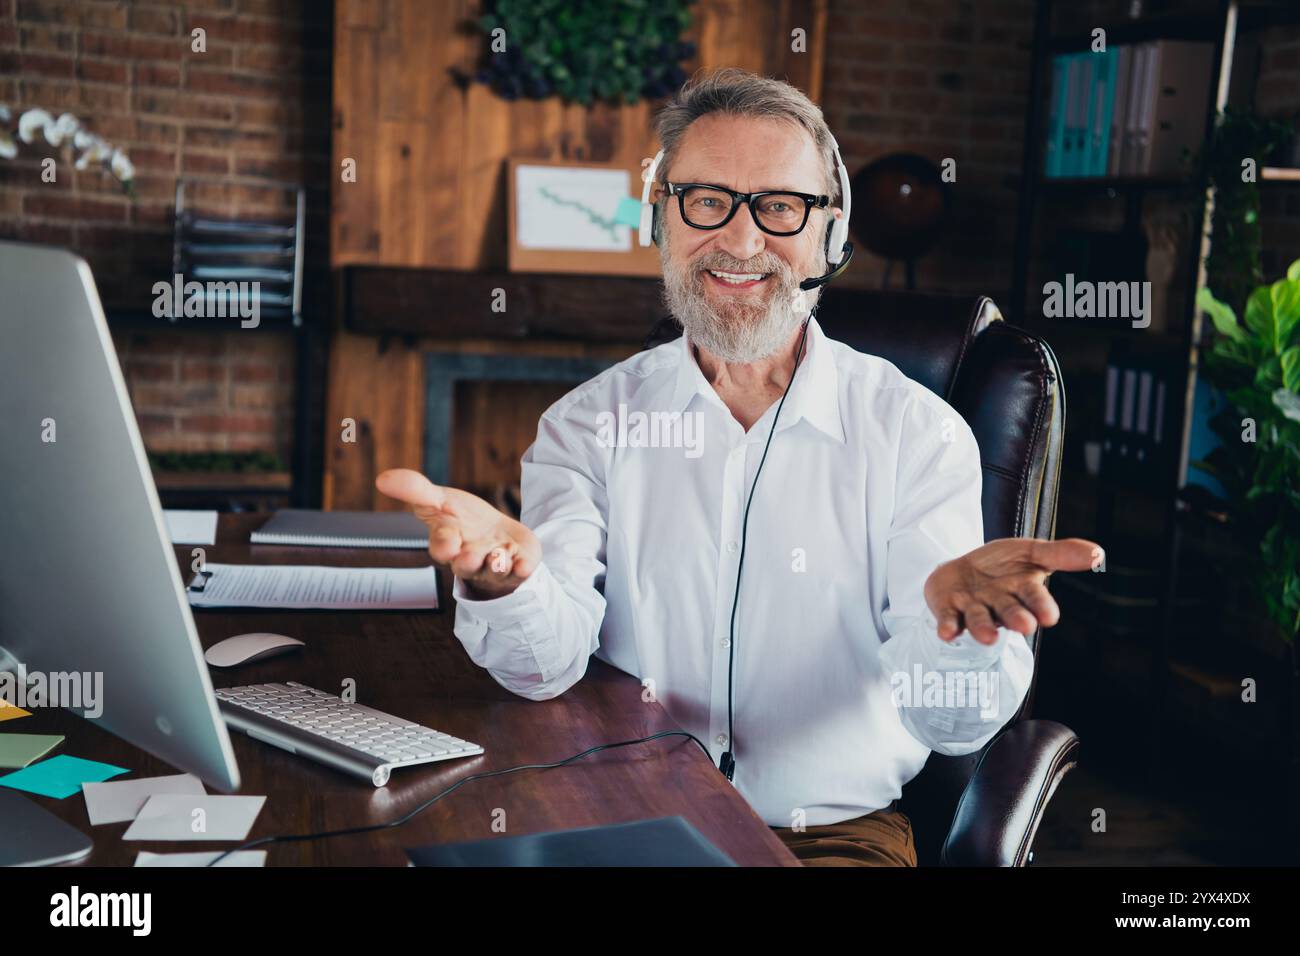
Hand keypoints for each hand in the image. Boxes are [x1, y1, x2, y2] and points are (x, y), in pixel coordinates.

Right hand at [375, 468, 541, 599]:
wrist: (497, 535)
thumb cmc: (462, 520)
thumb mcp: (440, 500)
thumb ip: (415, 489)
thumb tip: (382, 478)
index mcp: (449, 543)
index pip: (441, 547)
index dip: (444, 544)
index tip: (448, 542)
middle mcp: (470, 559)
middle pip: (466, 565)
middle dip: (468, 561)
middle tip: (469, 556)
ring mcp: (495, 566)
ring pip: (494, 570)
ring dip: (496, 564)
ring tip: (498, 557)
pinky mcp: (519, 566)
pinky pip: (521, 571)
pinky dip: (522, 567)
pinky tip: (523, 564)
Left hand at [923, 538, 1101, 643]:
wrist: (961, 572)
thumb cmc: (1002, 566)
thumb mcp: (1031, 552)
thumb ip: (1061, 554)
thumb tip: (1099, 554)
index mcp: (1023, 591)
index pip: (1035, 599)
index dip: (1042, 607)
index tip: (1049, 617)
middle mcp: (1000, 604)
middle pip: (1010, 612)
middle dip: (1017, 619)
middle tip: (1025, 626)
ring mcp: (974, 609)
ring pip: (980, 620)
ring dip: (984, 629)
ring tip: (988, 637)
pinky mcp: (948, 610)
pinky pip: (949, 619)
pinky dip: (948, 626)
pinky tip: (946, 634)